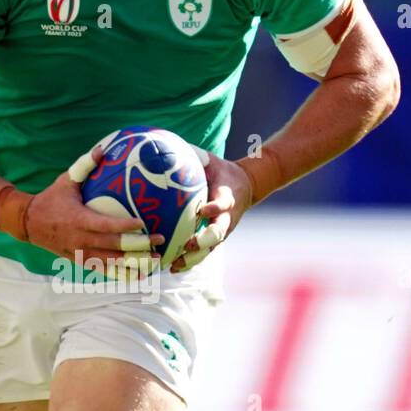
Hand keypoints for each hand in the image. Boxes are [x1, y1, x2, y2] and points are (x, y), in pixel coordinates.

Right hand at [25, 134, 164, 265]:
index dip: (124, 226)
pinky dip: (121, 274)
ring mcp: (80, 253)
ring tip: (155, 262)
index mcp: (79, 220)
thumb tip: (102, 149)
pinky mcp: (79, 262)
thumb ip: (84, 166)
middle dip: (138, 246)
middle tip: (159, 242)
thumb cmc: (51, 199)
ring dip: (134, 263)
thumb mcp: (65, 181)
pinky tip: (139, 275)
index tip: (143, 223)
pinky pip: (103, 270)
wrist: (28, 223)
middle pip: (114, 247)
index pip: (106, 226)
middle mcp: (81, 240)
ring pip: (111, 263)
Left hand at [169, 147, 251, 273]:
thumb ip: (192, 155)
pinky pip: (203, 253)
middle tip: (187, 245)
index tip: (202, 209)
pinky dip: (188, 261)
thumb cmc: (222, 170)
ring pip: (210, 249)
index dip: (215, 207)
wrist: (246, 186)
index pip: (223, 203)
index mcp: (228, 197)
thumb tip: (163, 143)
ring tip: (173, 266)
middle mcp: (227, 218)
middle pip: (218, 234)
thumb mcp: (210, 159)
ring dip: (193, 258)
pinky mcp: (217, 239)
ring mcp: (223, 231)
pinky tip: (168, 267)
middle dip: (204, 241)